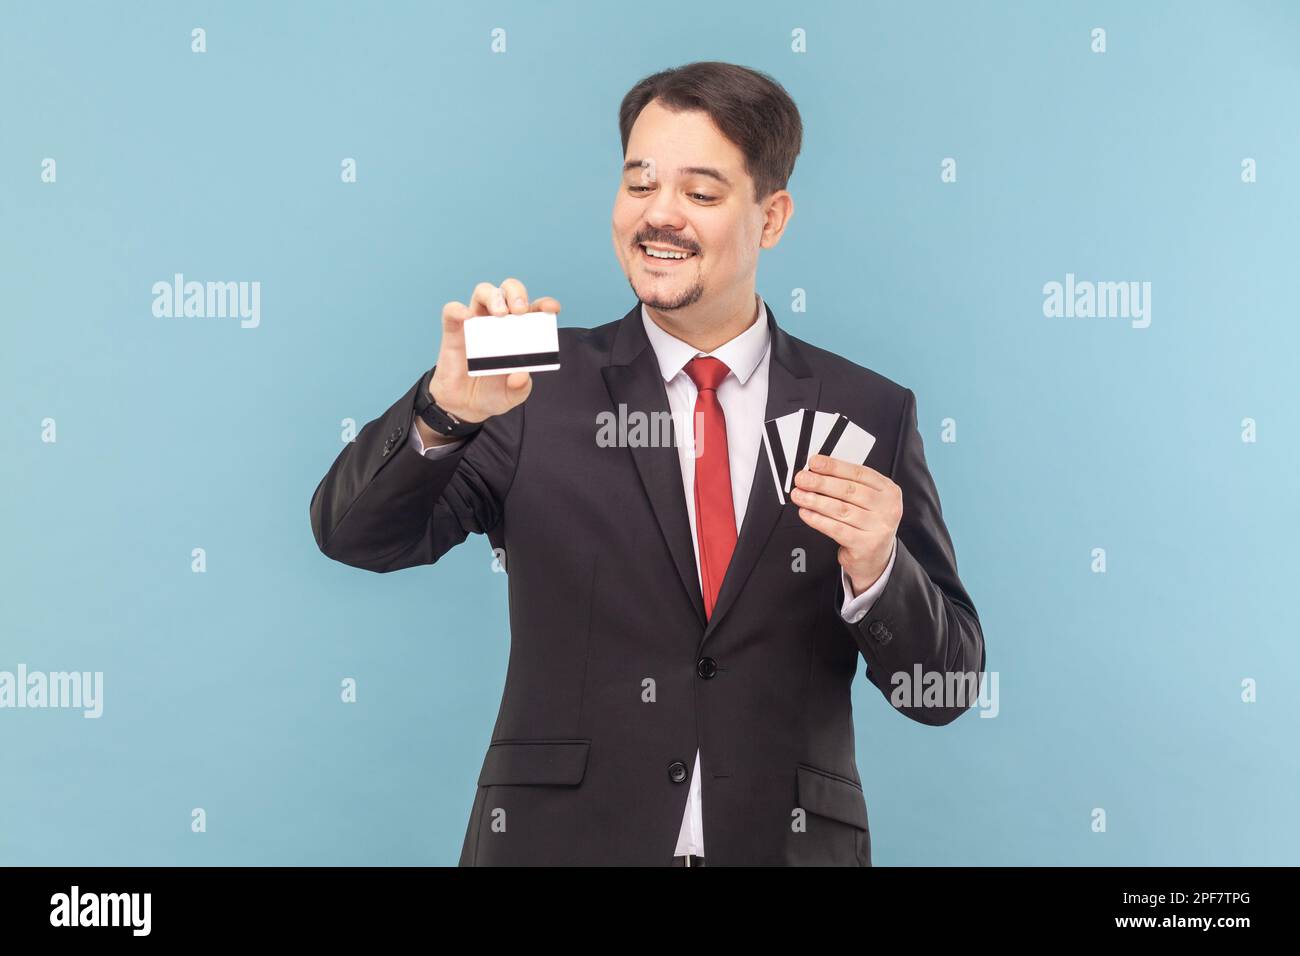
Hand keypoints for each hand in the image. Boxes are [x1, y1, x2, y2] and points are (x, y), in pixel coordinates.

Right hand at [428, 278, 561, 422]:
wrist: (466, 406)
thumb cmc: (494, 392)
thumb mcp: (513, 394)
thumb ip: (521, 386)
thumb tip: (521, 375)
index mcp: (520, 331)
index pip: (534, 309)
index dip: (544, 304)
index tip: (551, 309)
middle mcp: (499, 322)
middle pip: (508, 291)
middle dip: (517, 294)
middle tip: (520, 311)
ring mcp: (476, 323)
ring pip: (483, 292)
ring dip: (493, 296)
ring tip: (500, 314)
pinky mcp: (454, 331)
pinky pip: (452, 312)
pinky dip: (457, 309)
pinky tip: (465, 316)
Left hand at [790, 454, 901, 595]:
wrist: (876, 559)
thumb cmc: (868, 525)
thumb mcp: (868, 501)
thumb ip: (848, 485)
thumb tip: (817, 472)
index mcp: (888, 491)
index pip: (859, 473)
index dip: (834, 467)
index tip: (815, 463)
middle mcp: (887, 508)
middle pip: (849, 490)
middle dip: (821, 483)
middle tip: (802, 479)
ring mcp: (879, 527)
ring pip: (841, 509)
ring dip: (815, 500)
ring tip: (800, 495)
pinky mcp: (866, 545)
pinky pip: (836, 529)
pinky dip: (818, 520)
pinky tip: (807, 513)